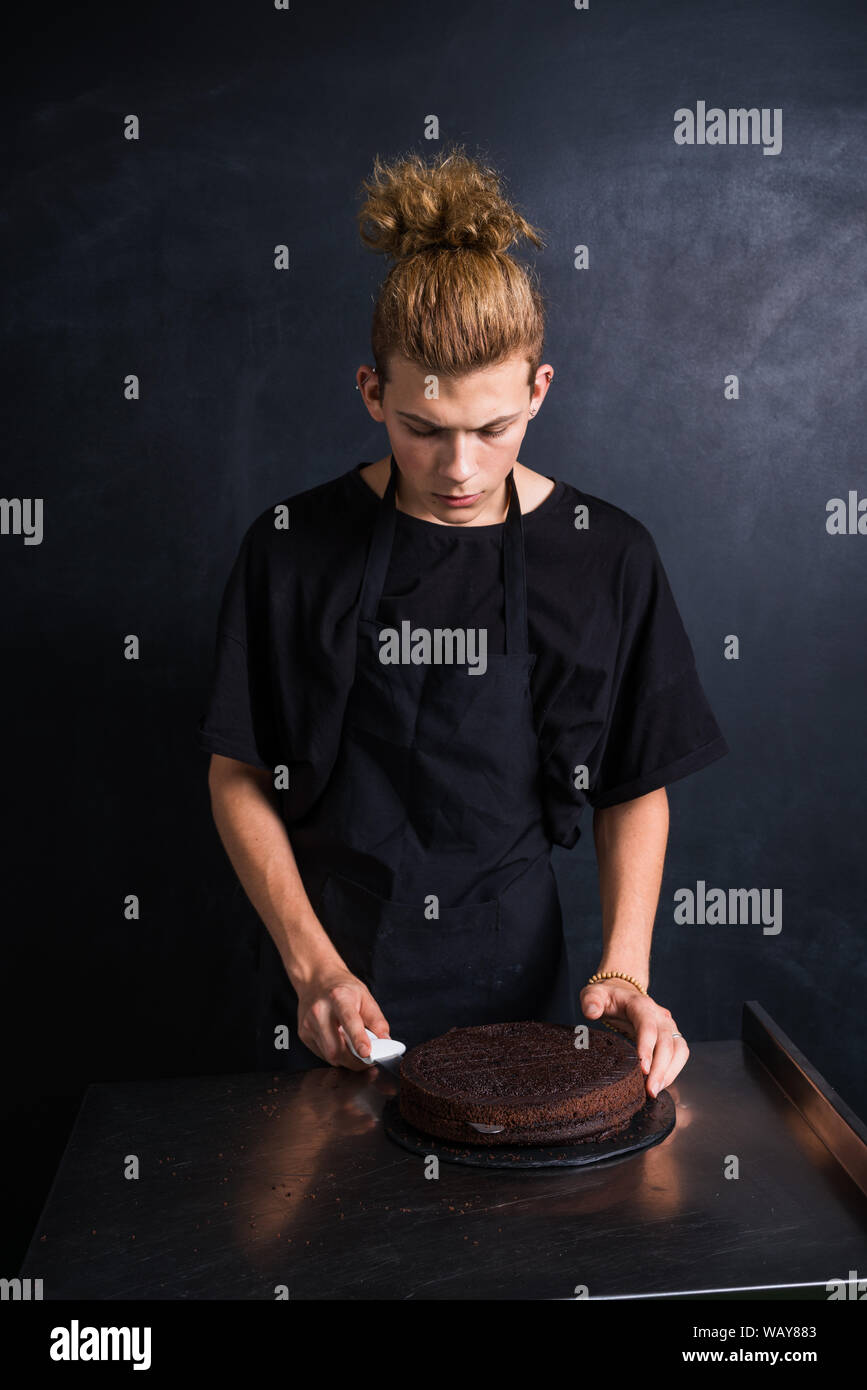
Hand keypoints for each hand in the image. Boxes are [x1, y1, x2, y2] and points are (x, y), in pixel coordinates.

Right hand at [296, 968, 390, 1070]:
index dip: (358, 1039)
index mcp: (339, 997)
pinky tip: (340, 1043)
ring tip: (355, 1050)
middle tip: (368, 1059)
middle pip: (336, 1047)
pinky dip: (335, 1055)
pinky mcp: (304, 1034)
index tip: (367, 1052)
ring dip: (346, 1060)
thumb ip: (377, 1020)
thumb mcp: (365, 996)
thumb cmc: (342, 988)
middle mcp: (320, 1010)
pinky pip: (323, 1054)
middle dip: (355, 1060)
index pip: (349, 1021)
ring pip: (329, 1055)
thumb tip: (386, 1042)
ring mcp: (309, 1023)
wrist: (316, 979)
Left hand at [579, 979, 687, 1098]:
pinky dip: (673, 1071)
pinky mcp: (671, 1036)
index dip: (647, 1048)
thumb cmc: (608, 998)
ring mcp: (668, 1025)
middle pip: (667, 1042)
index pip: (648, 1026)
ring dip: (670, 1072)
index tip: (642, 1070)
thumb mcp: (594, 994)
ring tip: (655, 1091)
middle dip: (661, 1068)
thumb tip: (591, 1012)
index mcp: (641, 1005)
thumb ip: (590, 1000)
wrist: (623, 994)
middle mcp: (659, 1015)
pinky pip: (680, 1054)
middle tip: (650, 1091)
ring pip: (679, 1049)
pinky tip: (659, 1085)